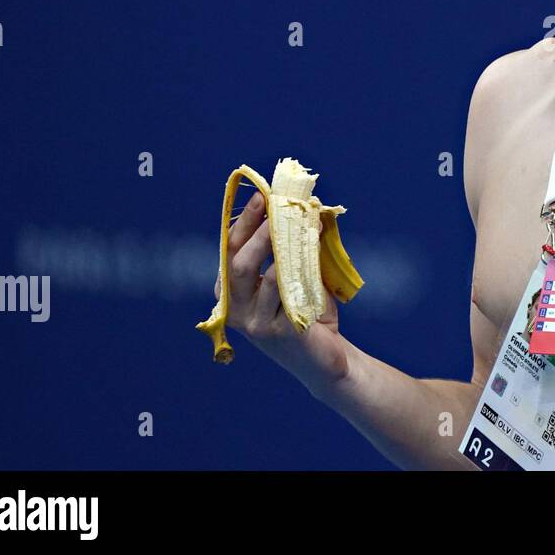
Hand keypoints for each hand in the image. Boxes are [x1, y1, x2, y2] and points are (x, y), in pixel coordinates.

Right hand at [216, 193, 349, 394]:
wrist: (325, 358)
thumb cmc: (307, 313)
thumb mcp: (295, 278)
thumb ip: (291, 250)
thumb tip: (302, 208)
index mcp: (232, 291)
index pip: (230, 250)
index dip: (245, 221)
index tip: (263, 195)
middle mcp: (236, 308)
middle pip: (238, 264)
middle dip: (259, 232)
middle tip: (280, 208)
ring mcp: (255, 323)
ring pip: (264, 278)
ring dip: (285, 247)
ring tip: (306, 225)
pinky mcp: (278, 334)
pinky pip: (287, 296)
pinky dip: (300, 272)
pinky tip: (312, 253)